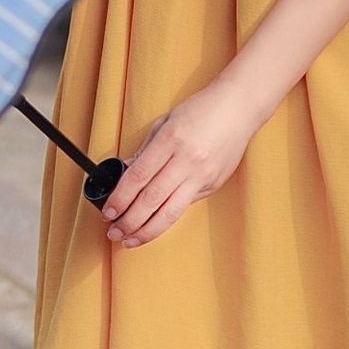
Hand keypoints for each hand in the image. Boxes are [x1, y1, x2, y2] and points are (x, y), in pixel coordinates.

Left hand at [100, 79, 264, 249]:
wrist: (239, 107)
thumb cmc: (200, 110)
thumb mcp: (165, 122)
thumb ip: (145, 150)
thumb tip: (126, 174)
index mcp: (171, 140)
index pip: (138, 177)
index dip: (120, 197)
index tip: (108, 211)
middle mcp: (187, 160)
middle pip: (151, 199)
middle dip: (129, 221)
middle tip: (114, 232)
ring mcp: (202, 175)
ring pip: (170, 213)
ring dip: (146, 231)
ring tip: (129, 240)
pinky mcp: (213, 185)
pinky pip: (185, 206)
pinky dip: (166, 218)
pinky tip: (153, 224)